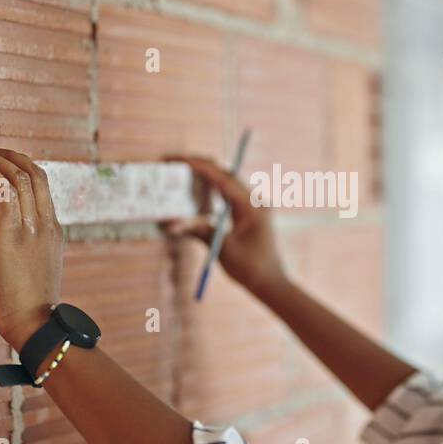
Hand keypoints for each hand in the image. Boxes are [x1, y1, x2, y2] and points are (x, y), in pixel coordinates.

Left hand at [0, 148, 63, 350]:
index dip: (23, 167)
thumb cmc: (33, 306)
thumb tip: (16, 246)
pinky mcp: (12, 235)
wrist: (36, 323)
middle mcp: (47, 224)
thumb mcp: (41, 269)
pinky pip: (3, 192)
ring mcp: (32, 228)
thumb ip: (34, 250)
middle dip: (10, 155)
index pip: (43, 186)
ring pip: (19, 176)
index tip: (4, 162)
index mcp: (55, 231)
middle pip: (35, 173)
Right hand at [162, 155, 287, 299]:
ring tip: (182, 170)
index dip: (200, 166)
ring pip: (227, 181)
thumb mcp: (222, 249)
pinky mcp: (250, 213)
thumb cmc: (250, 269)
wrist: (271, 284)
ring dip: (206, 175)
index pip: (223, 178)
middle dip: (200, 165)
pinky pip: (229, 193)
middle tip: (175, 161)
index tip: (181, 159)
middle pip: (225, 174)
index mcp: (251, 206)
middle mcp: (255, 201)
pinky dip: (212, 189)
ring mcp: (254, 205)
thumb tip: (171, 224)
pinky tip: (197, 188)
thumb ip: (199, 231)